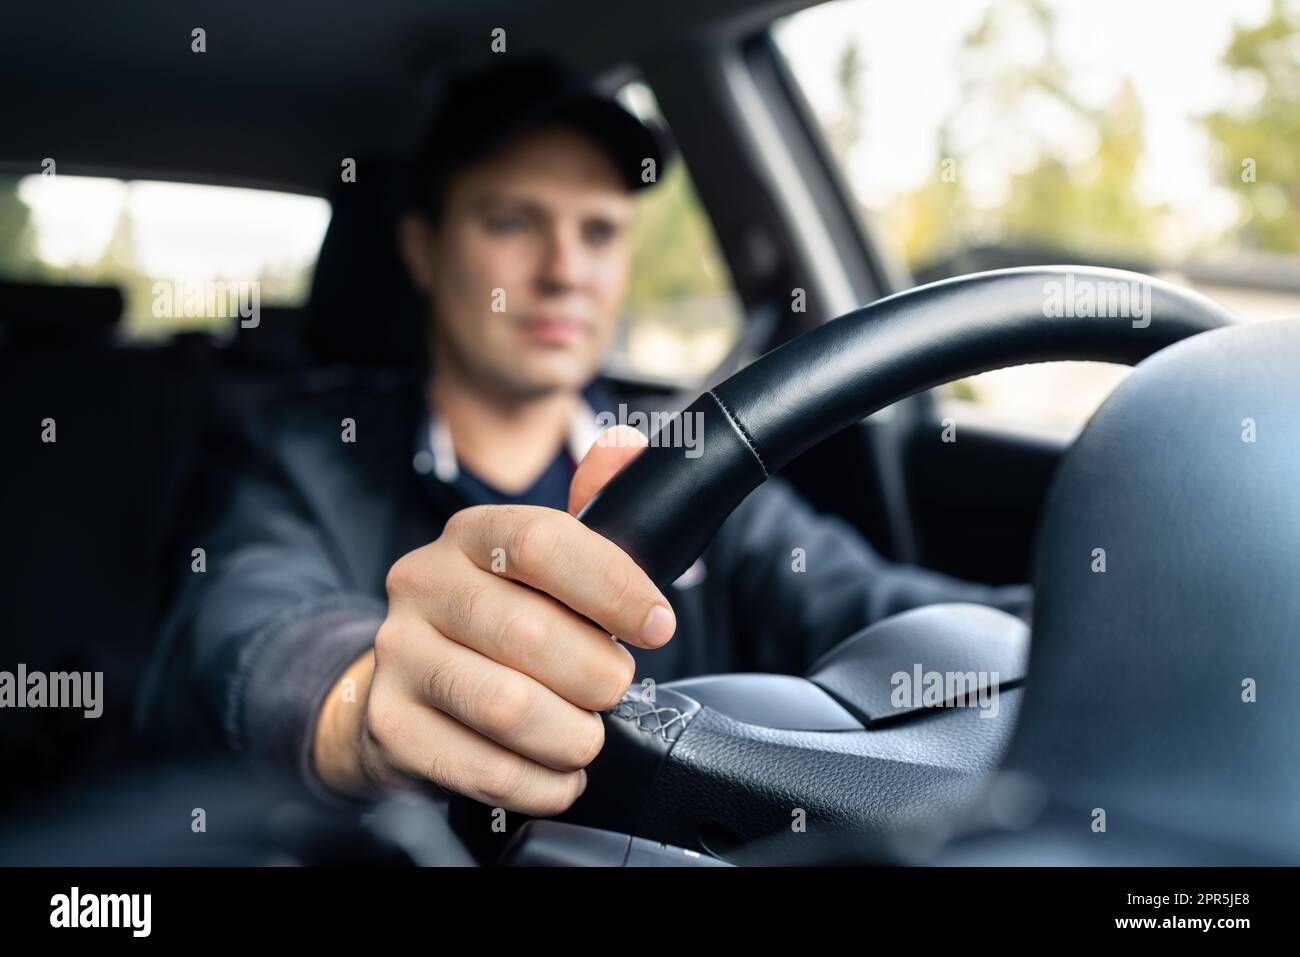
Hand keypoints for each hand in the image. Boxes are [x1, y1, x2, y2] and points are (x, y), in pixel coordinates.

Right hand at [312, 426, 667, 815]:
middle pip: (531, 633)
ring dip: (573, 734)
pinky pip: (483, 768)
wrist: (406, 686)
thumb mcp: (548, 565)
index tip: (657, 625)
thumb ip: (596, 510)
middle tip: (613, 688)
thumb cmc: (499, 622)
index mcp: (471, 535)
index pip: (544, 541)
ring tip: (585, 736)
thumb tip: (628, 446)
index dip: (615, 586)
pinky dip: (541, 783)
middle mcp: (422, 583)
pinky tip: (558, 775)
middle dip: (600, 675)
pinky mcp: (390, 724)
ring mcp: (397, 654)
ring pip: (509, 706)